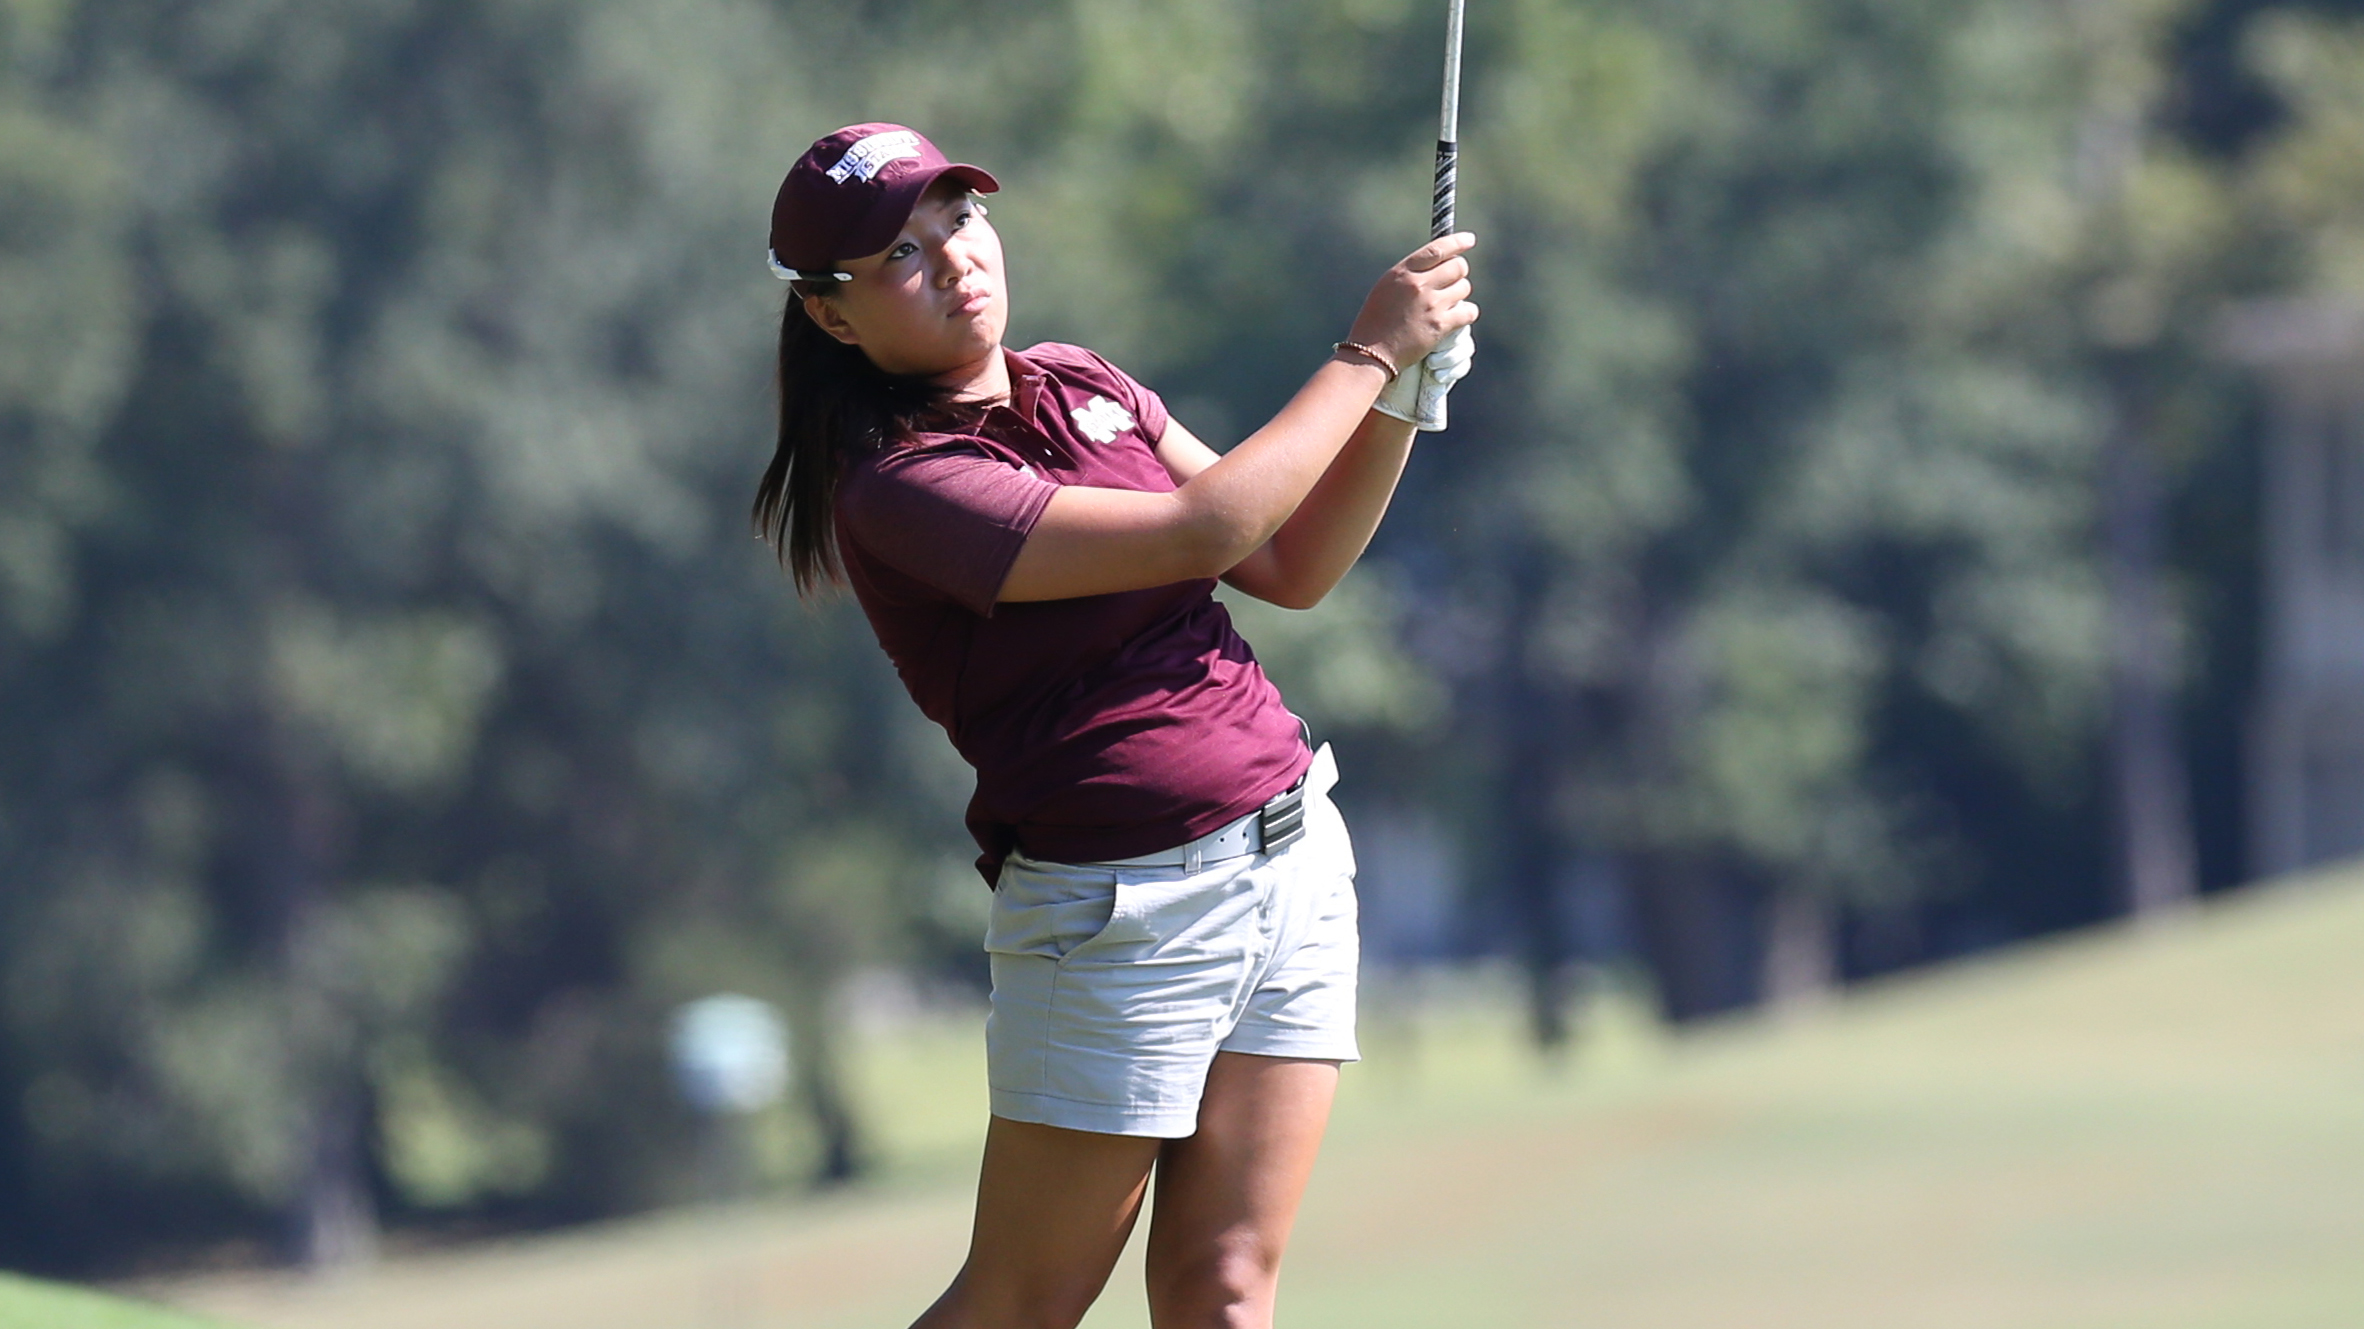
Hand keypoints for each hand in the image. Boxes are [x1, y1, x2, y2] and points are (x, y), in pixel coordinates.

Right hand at [1346, 232, 1479, 374]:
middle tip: (1451, 282)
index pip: (1437, 249)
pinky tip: (1456, 317)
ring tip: (1446, 304)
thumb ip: (1411, 274)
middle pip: (1458, 267)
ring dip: (1459, 294)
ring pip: (1465, 288)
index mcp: (1402, 272)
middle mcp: (1418, 285)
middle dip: (1458, 273)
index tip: (1469, 240)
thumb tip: (1439, 264)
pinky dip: (1466, 313)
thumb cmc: (1376, 321)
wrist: (1371, 353)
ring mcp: (1431, 305)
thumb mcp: (1386, 288)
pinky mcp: (1440, 326)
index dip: (1458, 242)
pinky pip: (1469, 311)